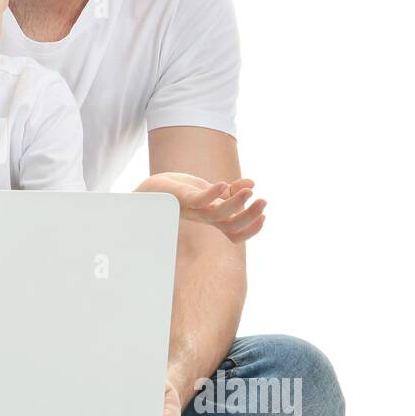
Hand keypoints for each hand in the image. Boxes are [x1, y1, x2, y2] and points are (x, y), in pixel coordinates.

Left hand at [139, 172, 265, 241]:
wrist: (149, 192)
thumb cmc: (180, 193)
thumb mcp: (210, 191)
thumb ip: (231, 190)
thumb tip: (252, 182)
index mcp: (213, 218)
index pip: (235, 233)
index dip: (251, 229)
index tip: (265, 217)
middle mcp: (204, 218)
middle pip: (231, 226)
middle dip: (250, 216)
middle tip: (264, 201)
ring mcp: (193, 209)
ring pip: (218, 214)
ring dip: (236, 203)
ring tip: (249, 191)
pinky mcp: (181, 198)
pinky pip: (198, 199)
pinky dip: (212, 194)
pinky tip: (224, 184)